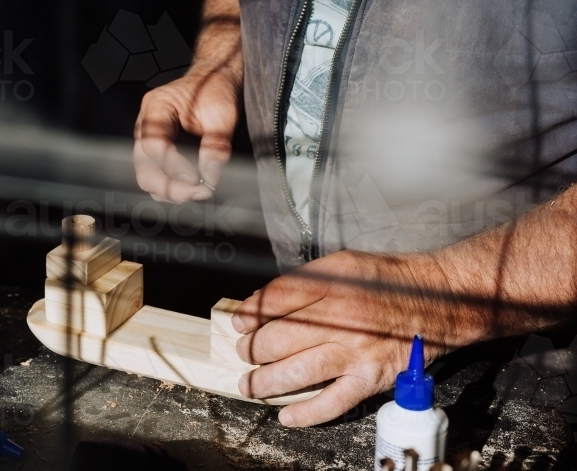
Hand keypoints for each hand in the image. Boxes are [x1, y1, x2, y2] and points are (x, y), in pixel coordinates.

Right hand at [133, 65, 239, 202]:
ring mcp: (147, 139)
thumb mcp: (223, 112)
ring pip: (147, 176)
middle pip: (144, 166)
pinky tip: (194, 188)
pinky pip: (157, 176)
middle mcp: (145, 124)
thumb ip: (216, 144)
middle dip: (170, 186)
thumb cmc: (216, 89)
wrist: (214, 78)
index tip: (197, 179)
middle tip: (200, 192)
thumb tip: (210, 177)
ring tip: (201, 192)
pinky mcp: (156, 151)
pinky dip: (172, 187)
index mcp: (156, 106)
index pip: (154, 144)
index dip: (173, 166)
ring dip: (171, 191)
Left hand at [233, 250, 450, 425]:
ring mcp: (356, 352)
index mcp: (334, 282)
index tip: (239, 321)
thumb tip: (268, 302)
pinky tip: (286, 415)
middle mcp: (343, 317)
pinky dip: (304, 414)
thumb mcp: (344, 263)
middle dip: (253, 348)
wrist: (437, 299)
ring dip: (265, 382)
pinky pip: (331, 403)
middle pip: (281, 337)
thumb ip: (307, 282)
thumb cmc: (389, 280)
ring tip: (250, 384)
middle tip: (243, 352)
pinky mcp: (370, 379)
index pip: (278, 298)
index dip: (252, 312)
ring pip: (297, 372)